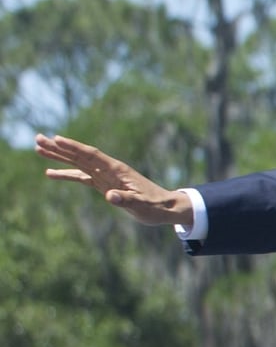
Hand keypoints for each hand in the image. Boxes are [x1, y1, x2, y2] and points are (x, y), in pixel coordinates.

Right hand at [36, 135, 191, 225]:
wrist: (165, 208)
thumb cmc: (155, 206)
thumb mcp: (141, 205)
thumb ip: (126, 200)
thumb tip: (110, 196)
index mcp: (117, 170)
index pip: (91, 155)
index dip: (74, 147)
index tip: (56, 139)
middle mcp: (108, 169)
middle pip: (80, 155)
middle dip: (59, 147)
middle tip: (37, 139)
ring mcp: (105, 176)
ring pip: (77, 163)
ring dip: (59, 156)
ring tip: (38, 149)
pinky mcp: (104, 184)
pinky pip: (81, 177)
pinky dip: (66, 174)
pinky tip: (50, 173)